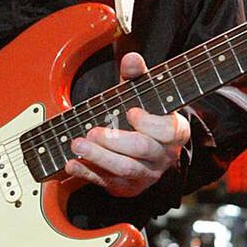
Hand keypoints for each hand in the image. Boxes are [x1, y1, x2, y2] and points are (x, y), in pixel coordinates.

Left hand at [64, 53, 190, 197]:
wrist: (142, 144)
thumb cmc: (142, 113)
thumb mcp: (141, 92)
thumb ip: (137, 75)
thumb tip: (132, 59)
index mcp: (174, 131)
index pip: (169, 131)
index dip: (150, 123)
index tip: (131, 112)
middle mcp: (164, 155)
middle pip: (142, 150)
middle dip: (115, 141)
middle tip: (92, 131)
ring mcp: (146, 174)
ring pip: (125, 169)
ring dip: (99, 157)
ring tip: (77, 144)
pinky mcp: (127, 187)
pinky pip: (108, 182)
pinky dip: (88, 173)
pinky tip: (72, 163)